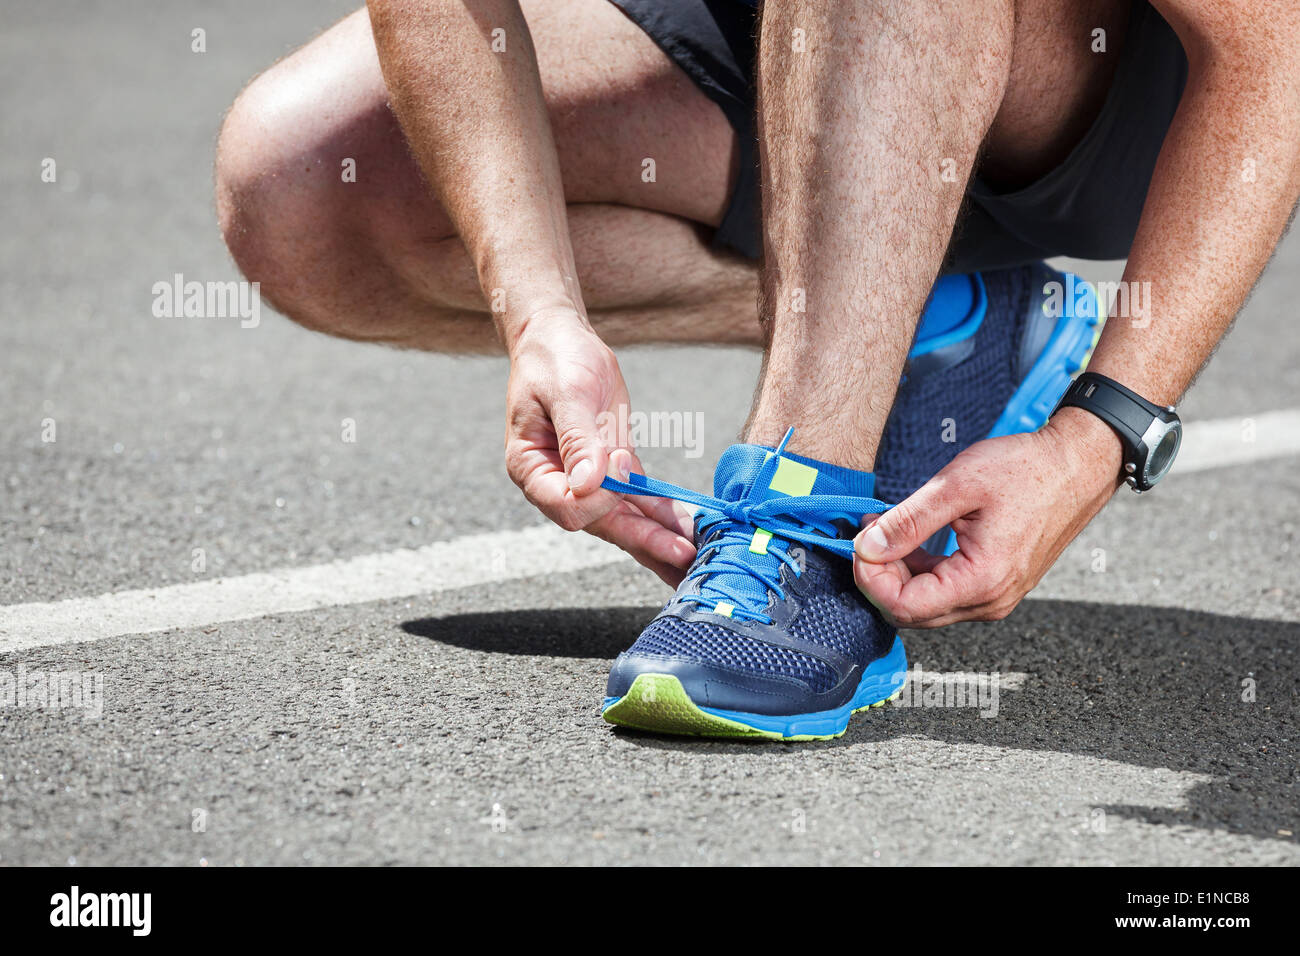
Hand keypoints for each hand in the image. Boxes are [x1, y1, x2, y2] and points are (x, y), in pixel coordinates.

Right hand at [504, 309, 695, 584]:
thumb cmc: (553, 360)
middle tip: (684, 556)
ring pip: (624, 518)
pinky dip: (663, 512)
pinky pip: (639, 497)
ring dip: (660, 536)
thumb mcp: (567, 392)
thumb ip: (578, 439)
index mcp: (532, 468)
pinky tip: (689, 529)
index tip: (616, 464)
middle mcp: (558, 482)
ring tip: (694, 558)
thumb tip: (588, 484)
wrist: (558, 338)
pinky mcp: (612, 466)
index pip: (568, 505)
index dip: (598, 496)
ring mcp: (586, 478)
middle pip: (602, 523)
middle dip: (645, 540)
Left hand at [852, 407, 1123, 627]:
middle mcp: (991, 600)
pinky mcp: (996, 583)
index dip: (871, 579)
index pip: (904, 606)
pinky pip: (946, 590)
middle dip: (880, 577)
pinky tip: (908, 537)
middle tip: (866, 535)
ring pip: (927, 603)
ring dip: (897, 572)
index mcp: (983, 580)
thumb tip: (866, 549)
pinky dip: (920, 568)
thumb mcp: (956, 486)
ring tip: (883, 529)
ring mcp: (996, 595)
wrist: (1077, 464)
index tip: (859, 545)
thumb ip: (907, 522)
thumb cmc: (1026, 469)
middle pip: (912, 612)